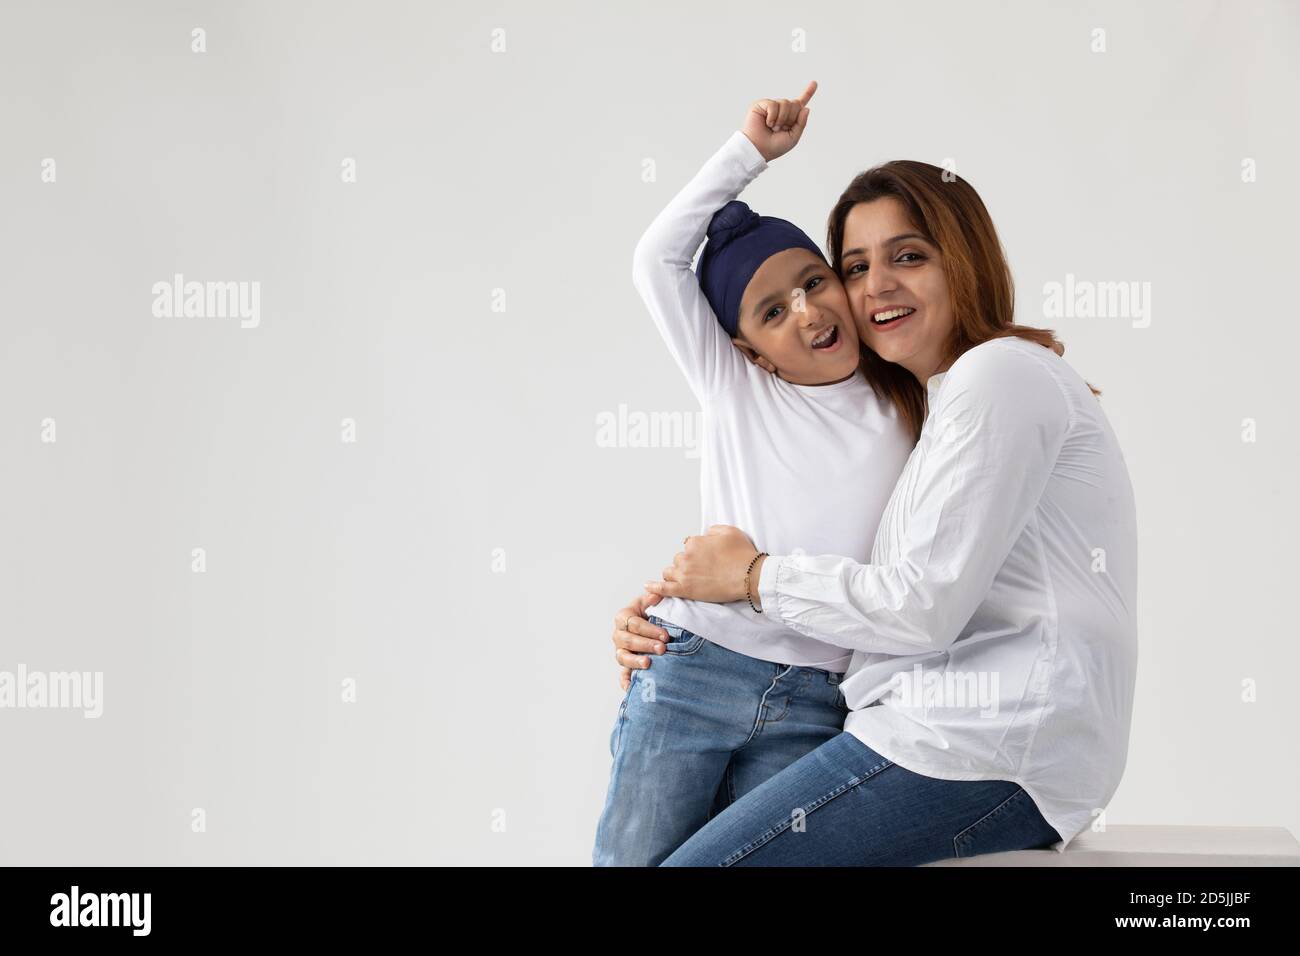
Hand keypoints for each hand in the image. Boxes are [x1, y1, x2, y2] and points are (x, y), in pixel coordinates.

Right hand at [611, 590, 666, 690]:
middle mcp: (619, 634)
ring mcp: (621, 651)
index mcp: (624, 617)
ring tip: (648, 664)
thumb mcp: (652, 601)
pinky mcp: (625, 665)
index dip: (649, 630)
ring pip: (622, 657)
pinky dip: (625, 682)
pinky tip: (630, 688)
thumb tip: (657, 595)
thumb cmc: (652, 611)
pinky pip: (622, 675)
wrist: (653, 623)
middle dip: (645, 645)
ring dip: (634, 661)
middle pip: (627, 640)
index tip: (665, 635)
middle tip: (662, 648)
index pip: (634, 624)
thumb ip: (654, 597)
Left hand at [644, 525, 761, 604]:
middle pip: (678, 559)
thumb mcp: (729, 531)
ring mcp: (684, 574)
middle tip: (703, 571)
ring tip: (690, 579)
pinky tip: (648, 586)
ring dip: (677, 574)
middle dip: (687, 564)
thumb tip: (705, 534)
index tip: (707, 558)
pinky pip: (664, 588)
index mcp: (694, 542)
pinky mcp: (686, 590)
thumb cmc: (742, 554)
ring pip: (670, 572)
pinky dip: (654, 587)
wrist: (750, 576)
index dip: (698, 552)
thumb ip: (713, 530)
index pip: (688, 545)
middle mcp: (686, 556)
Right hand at [741, 80, 816, 161]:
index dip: (808, 93)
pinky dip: (772, 116)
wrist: (758, 150)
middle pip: (795, 103)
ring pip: (785, 103)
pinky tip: (767, 123)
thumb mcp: (793, 137)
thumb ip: (801, 123)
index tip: (814, 83)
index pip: (800, 104)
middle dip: (791, 117)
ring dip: (782, 118)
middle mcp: (781, 110)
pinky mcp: (761, 105)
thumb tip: (806, 108)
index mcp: (789, 117)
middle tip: (781, 128)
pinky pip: (773, 104)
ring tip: (773, 127)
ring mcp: (771, 106)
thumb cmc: (774, 147)